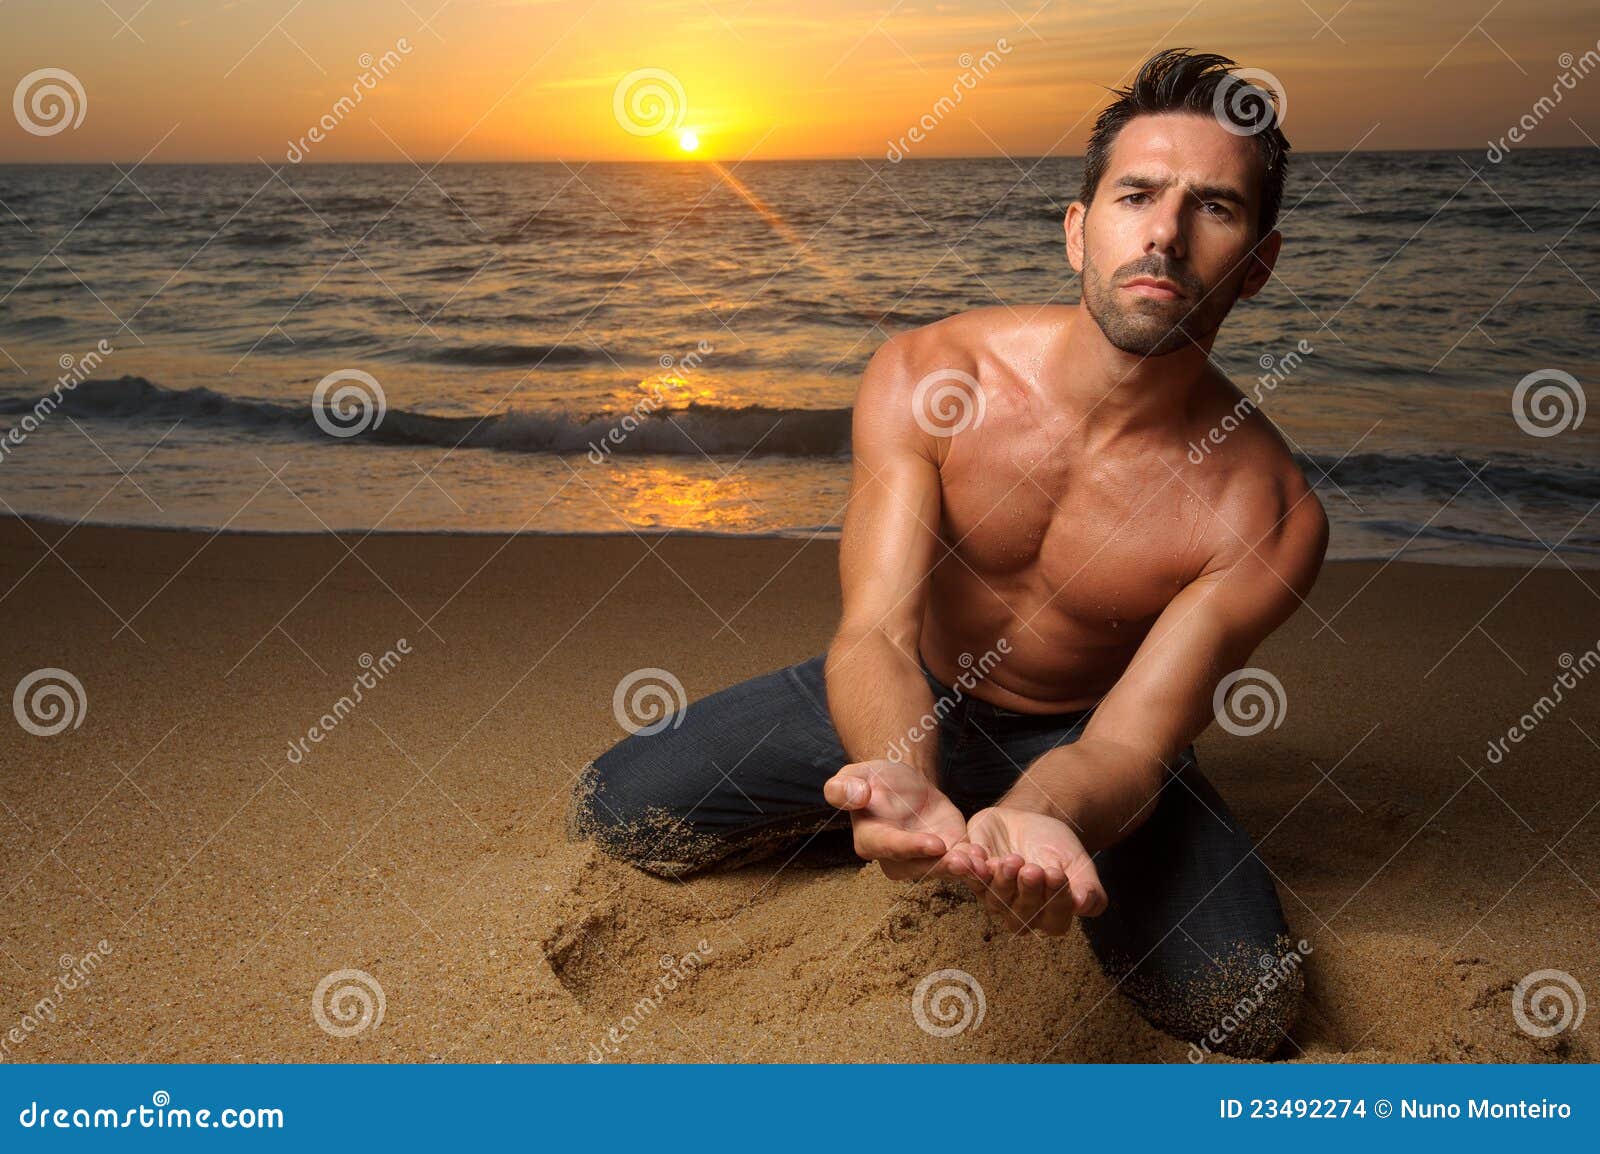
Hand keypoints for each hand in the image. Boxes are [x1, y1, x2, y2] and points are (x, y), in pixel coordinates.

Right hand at [823, 759, 967, 880]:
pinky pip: (960, 863)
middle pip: (920, 867)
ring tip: (980, 862)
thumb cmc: (875, 780)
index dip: (912, 847)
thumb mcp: (855, 774)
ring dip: (962, 869)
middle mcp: (896, 859)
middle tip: (964, 862)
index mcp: (870, 841)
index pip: (890, 847)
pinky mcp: (947, 854)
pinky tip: (988, 857)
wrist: (905, 782)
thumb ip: (844, 787)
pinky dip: (974, 863)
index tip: (935, 843)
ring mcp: (923, 860)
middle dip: (942, 866)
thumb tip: (856, 795)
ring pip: (942, 870)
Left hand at [945, 806, 1106, 935]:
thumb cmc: (1057, 848)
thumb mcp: (1078, 864)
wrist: (1031, 820)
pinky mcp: (975, 878)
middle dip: (1027, 890)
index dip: (1056, 898)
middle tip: (1031, 868)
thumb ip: (1087, 887)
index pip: (1055, 918)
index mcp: (1051, 915)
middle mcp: (1021, 913)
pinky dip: (969, 870)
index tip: (1058, 874)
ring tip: (1010, 860)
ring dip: (1001, 882)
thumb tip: (1083, 904)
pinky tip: (972, 858)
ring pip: (995, 899)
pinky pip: (970, 879)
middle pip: (1022, 913)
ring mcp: (995, 898)